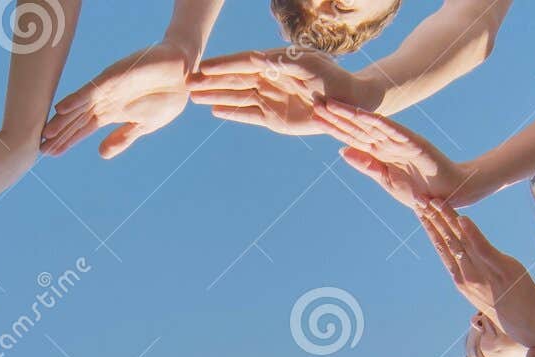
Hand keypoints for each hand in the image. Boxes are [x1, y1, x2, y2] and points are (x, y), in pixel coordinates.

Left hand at [41, 42, 191, 158]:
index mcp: (111, 113)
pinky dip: (77, 99)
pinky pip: (92, 89)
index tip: (50, 153)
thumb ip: (122, 138)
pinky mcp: (115, 77)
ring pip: (80, 106)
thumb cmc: (165, 97)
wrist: (183, 74)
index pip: (83, 129)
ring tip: (46, 132)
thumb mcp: (143, 126)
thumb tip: (100, 154)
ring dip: (62, 119)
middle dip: (59, 134)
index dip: (67, 141)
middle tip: (39, 148)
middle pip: (76, 120)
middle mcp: (105, 101)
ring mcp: (108, 89)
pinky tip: (62, 109)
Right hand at [190, 49, 380, 136]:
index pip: (243, 63)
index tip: (202, 67)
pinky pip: (248, 115)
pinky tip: (214, 110)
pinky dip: (233, 113)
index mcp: (275, 64)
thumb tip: (258, 59)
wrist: (347, 102)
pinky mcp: (273, 118)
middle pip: (234, 80)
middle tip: (187, 83)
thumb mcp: (310, 66)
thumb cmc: (332, 79)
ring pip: (237, 98)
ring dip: (216, 97)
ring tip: (193, 97)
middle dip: (211, 81)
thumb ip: (284, 63)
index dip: (222, 65)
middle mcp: (268, 80)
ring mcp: (269, 99)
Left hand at [312, 100, 478, 207]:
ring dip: (353, 115)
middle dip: (337, 116)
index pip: (353, 137)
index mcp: (380, 152)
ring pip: (373, 125)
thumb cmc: (420, 190)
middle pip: (358, 127)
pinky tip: (369, 116)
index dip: (334, 127)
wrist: (450, 193)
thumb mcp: (387, 180)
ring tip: (334, 105)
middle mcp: (388, 142)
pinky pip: (398, 133)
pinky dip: (384, 125)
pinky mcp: (417, 145)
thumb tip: (342, 151)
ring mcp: (402, 142)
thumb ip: (367, 165)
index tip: (315, 116)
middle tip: (316, 102)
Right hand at [419, 200, 534, 345]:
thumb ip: (477, 273)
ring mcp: (482, 274)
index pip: (442, 249)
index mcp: (462, 279)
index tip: (420, 211)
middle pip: (445, 242)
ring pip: (459, 242)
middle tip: (419, 199)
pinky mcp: (501, 270)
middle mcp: (466, 276)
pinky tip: (462, 219)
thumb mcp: (488, 290)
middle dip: (431, 219)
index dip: (430, 229)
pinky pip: (482, 249)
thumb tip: (471, 259)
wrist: (531, 326)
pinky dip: (472, 233)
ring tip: (435, 202)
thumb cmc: (511, 307)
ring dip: (446, 220)